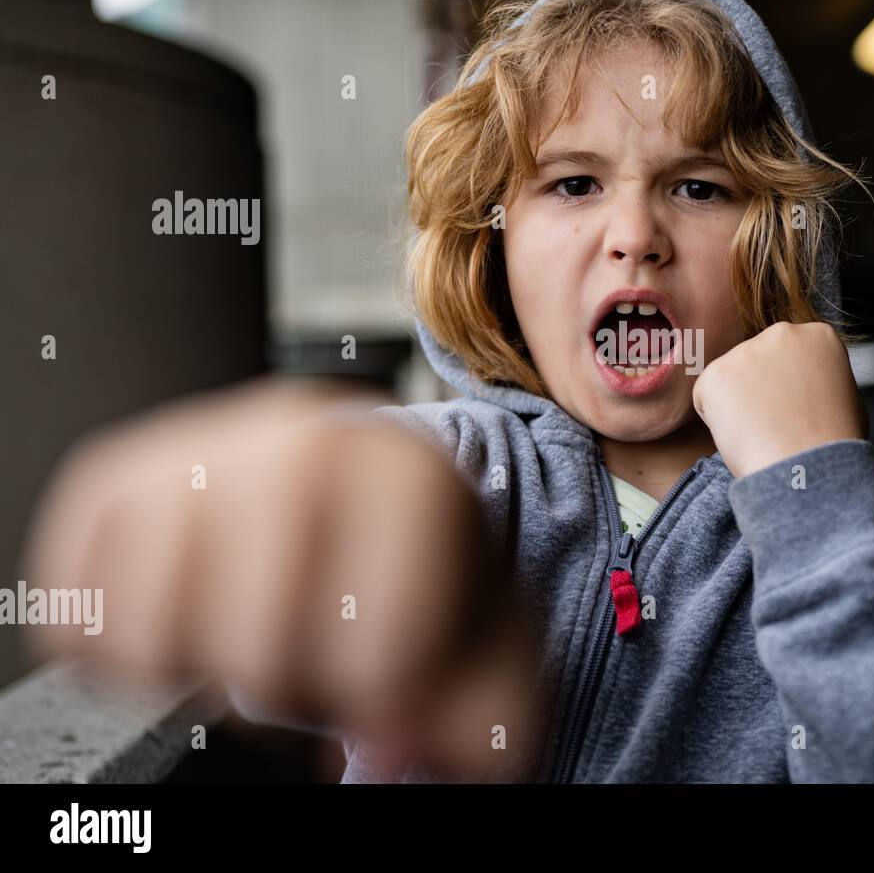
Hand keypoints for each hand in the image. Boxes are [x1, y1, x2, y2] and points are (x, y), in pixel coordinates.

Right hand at [20, 378, 543, 780]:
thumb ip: (476, 709)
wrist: (364, 491)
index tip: (385, 691)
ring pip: (150, 616)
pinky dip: (109, 638)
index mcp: (409, 475)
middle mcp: (302, 439)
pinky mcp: (122, 472)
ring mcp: (202, 445)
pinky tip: (176, 632)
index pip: (385, 634)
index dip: (381, 696)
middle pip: (256, 636)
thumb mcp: (490, 642)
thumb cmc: (425, 572)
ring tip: (243, 643)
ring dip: (191, 665)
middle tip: (308, 672)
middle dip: (283, 688)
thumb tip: (396, 743)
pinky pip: (74, 581)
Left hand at [692, 321, 865, 479]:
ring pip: (730, 380)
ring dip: (738, 404)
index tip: (799, 410)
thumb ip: (821, 378)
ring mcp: (746, 350)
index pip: (789, 356)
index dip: (790, 388)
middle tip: (777, 423)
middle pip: (757, 362)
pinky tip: (743, 434)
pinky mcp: (715, 373)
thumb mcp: (847, 397)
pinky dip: (716, 419)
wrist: (808, 466)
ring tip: (763, 432)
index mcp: (817, 335)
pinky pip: (707, 397)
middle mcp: (781, 333)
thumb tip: (808, 385)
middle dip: (760, 388)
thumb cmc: (833, 444)